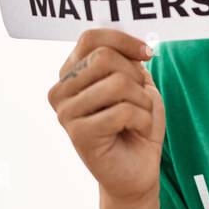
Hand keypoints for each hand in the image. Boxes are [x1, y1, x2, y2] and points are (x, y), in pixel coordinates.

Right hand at [48, 28, 163, 204]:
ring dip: (142, 102)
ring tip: (138, 118)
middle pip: (105, 58)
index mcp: (71, 73)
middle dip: (136, 77)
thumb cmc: (137, 125)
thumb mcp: (138, 84)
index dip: (123, 40)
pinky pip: (123, 111)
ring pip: (117, 83)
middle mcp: (61, 90)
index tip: (147, 54)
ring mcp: (66, 112)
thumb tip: (134, 44)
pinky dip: (142, 120)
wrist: (137, 171)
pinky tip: (135, 132)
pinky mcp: (78, 133)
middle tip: (140, 100)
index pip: (90, 38)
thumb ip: (128, 60)